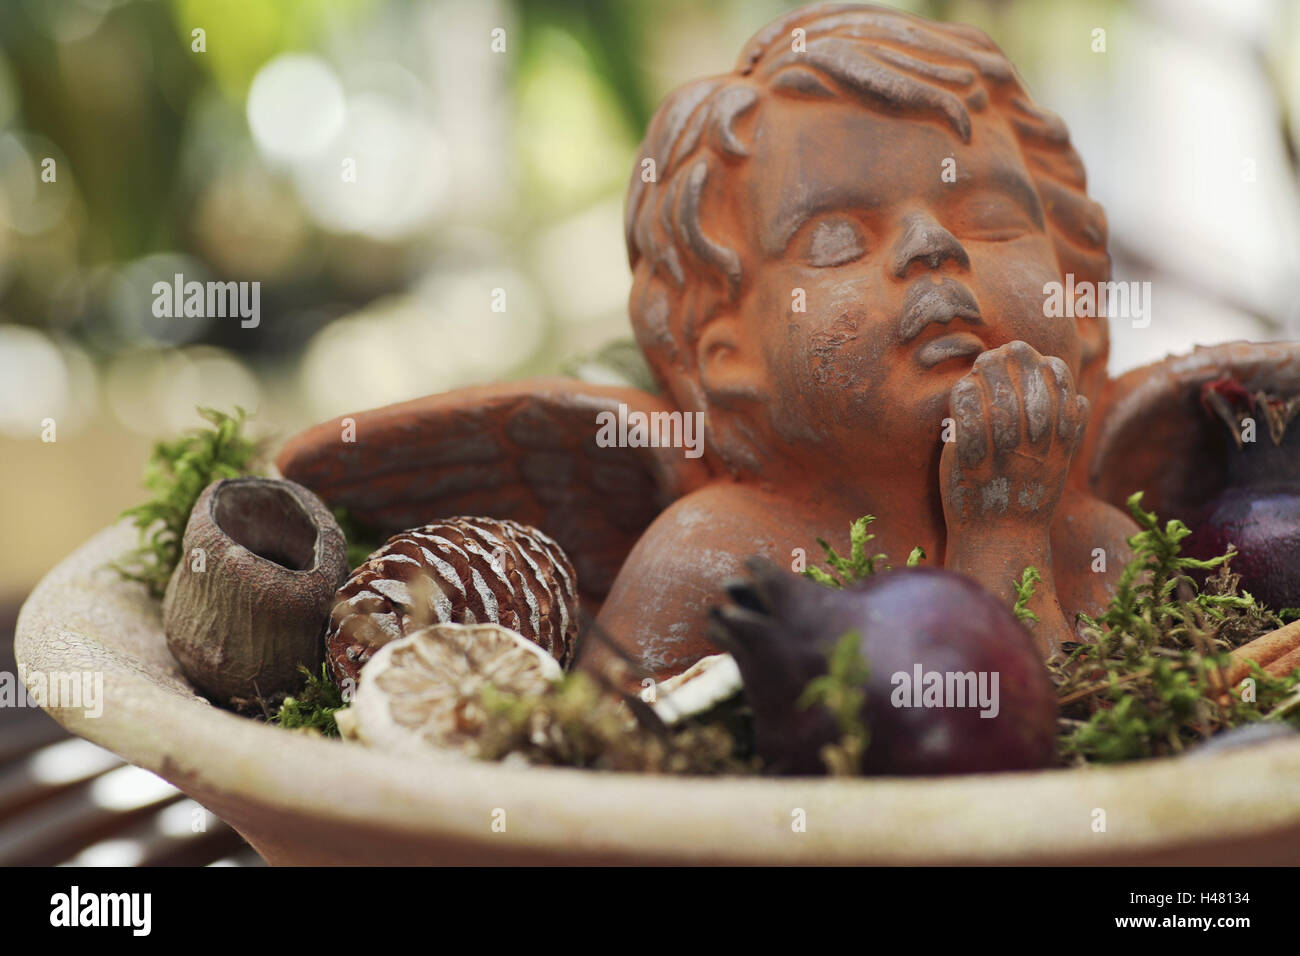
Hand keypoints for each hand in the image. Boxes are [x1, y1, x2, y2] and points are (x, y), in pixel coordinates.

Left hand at [941, 340, 1087, 535]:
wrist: (999, 541)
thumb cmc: (1025, 499)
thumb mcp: (1056, 467)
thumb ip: (1065, 434)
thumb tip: (1078, 399)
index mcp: (1059, 448)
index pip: (1062, 395)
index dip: (1047, 369)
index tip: (1033, 357)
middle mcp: (1036, 451)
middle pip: (1031, 392)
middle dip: (1016, 365)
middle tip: (998, 352)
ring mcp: (1005, 459)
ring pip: (1003, 405)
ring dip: (990, 377)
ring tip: (979, 364)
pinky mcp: (973, 467)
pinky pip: (971, 426)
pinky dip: (968, 402)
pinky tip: (964, 387)